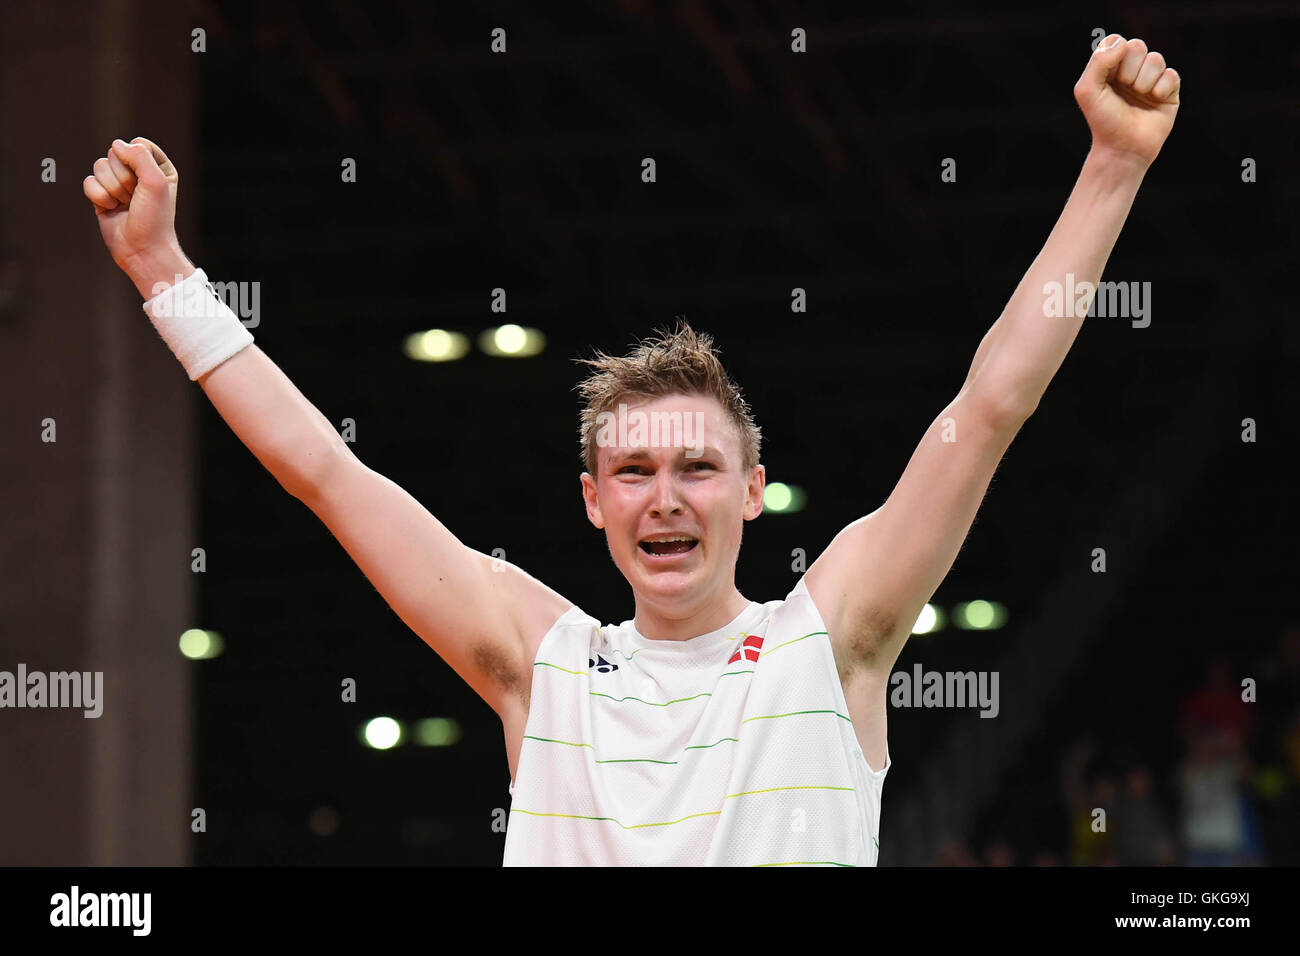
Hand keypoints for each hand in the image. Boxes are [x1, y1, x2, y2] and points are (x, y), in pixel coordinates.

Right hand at [82, 137, 182, 278]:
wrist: (142, 250)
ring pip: (99, 166)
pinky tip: (112, 209)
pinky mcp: (101, 195)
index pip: (138, 144)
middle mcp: (138, 173)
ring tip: (125, 205)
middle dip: (123, 178)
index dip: (138, 162)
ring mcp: (118, 184)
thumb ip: (139, 156)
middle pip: (115, 154)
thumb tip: (117, 145)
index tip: (148, 184)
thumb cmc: (154, 218)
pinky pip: (88, 182)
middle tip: (135, 198)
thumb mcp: (156, 182)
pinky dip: (99, 196)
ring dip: (112, 188)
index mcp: (158, 167)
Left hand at [1074, 35, 1179, 167]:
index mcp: (1110, 68)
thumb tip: (1123, 44)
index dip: (1114, 55)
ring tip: (1138, 97)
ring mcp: (1151, 79)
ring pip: (1156, 58)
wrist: (1122, 148)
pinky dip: (1161, 88)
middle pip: (1137, 45)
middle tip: (1123, 89)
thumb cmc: (1103, 121)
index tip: (1109, 76)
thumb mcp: (1087, 90)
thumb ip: (1098, 61)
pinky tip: (1154, 100)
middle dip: (1129, 69)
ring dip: (1143, 80)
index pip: (1116, 41)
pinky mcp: (1169, 91)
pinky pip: (1171, 75)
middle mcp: (1131, 71)